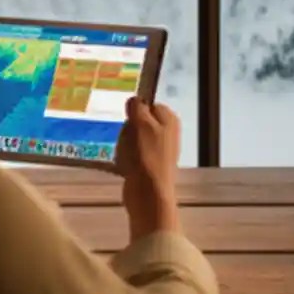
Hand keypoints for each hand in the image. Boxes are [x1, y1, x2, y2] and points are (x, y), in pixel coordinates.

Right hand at [114, 96, 180, 241]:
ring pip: (131, 138)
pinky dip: (126, 159)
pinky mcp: (148, 164)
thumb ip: (138, 107)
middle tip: (128, 141)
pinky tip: (126, 166)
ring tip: (126, 156)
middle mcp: (166, 132)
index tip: (130, 122)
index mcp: (169, 119)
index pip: (147, 104)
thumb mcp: (141, 124)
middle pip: (137, 122)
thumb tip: (135, 100)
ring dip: (124, 145)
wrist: (148, 193)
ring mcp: (158, 149)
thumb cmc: (146, 155)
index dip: (136, 112)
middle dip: (128, 130)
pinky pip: (131, 154)